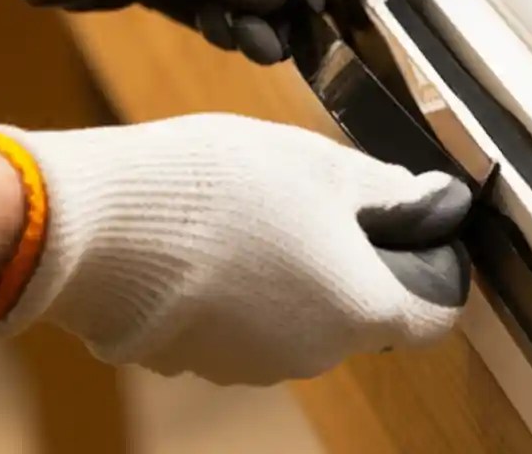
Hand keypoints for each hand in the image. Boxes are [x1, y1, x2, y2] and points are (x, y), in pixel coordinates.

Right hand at [0, 115, 472, 385]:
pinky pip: (240, 327)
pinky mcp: (196, 363)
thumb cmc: (217, 187)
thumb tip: (433, 200)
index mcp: (360, 309)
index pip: (435, 313)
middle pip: (362, 312)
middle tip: (315, 200)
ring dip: (291, 275)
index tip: (408, 229)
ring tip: (251, 213)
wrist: (96, 225)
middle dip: (351, 260)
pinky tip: (207, 244)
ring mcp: (251, 366)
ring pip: (299, 319)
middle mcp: (315, 355)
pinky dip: (238, 293)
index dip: (431, 267)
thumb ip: (387, 189)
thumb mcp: (320, 163)